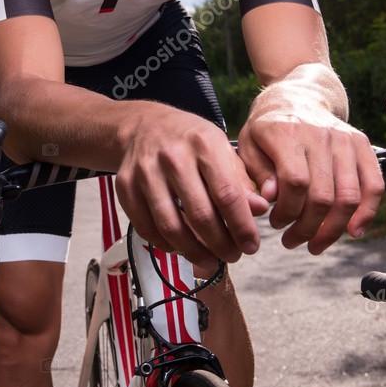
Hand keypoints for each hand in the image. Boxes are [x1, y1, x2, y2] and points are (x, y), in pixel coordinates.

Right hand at [115, 104, 269, 269]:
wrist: (144, 125)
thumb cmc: (191, 141)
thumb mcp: (222, 149)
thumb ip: (241, 181)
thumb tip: (260, 210)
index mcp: (204, 144)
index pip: (227, 195)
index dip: (242, 227)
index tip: (251, 246)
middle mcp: (173, 157)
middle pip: (200, 215)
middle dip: (220, 245)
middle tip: (232, 256)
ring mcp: (145, 172)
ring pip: (171, 227)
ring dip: (194, 252)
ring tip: (209, 261)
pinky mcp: (125, 186)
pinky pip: (146, 227)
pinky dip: (166, 245)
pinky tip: (181, 248)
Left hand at [237, 102, 384, 253]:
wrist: (298, 95)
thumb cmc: (268, 126)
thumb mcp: (248, 144)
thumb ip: (256, 173)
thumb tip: (270, 200)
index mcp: (286, 132)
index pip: (295, 182)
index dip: (287, 211)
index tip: (275, 223)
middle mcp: (319, 135)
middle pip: (323, 195)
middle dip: (307, 228)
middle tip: (292, 240)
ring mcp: (344, 139)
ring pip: (349, 196)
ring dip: (333, 229)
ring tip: (316, 243)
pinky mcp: (362, 144)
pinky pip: (373, 184)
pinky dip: (367, 213)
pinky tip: (353, 231)